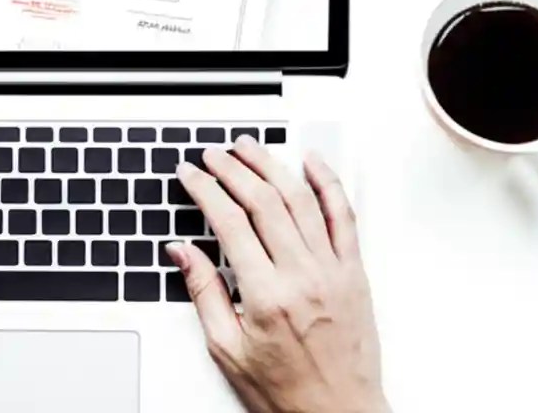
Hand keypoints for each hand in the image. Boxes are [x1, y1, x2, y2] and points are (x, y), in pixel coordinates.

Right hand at [167, 138, 389, 412]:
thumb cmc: (286, 392)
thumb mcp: (228, 349)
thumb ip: (204, 293)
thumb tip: (182, 251)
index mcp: (266, 296)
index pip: (229, 222)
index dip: (205, 190)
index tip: (190, 175)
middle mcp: (302, 276)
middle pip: (264, 201)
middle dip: (233, 169)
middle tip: (213, 155)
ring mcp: (332, 270)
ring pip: (301, 199)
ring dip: (272, 166)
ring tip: (250, 148)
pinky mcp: (355, 272)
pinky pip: (344, 216)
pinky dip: (329, 184)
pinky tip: (313, 163)